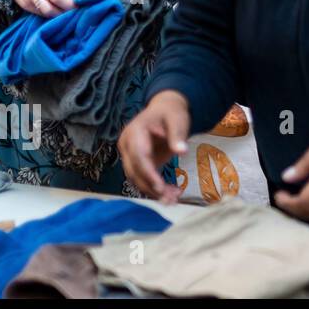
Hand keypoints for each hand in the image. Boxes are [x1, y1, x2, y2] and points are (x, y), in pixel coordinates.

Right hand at [118, 90, 189, 204]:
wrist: (165, 110)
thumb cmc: (171, 112)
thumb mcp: (178, 119)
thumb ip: (178, 135)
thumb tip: (182, 151)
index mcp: (134, 133)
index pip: (138, 157)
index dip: (148, 174)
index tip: (160, 187)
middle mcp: (127, 146)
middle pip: (135, 171)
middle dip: (152, 187)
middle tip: (171, 199)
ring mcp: (130, 155)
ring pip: (137, 178)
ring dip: (153, 191)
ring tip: (173, 199)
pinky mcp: (138, 163)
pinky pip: (143, 178)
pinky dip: (154, 187)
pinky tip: (169, 194)